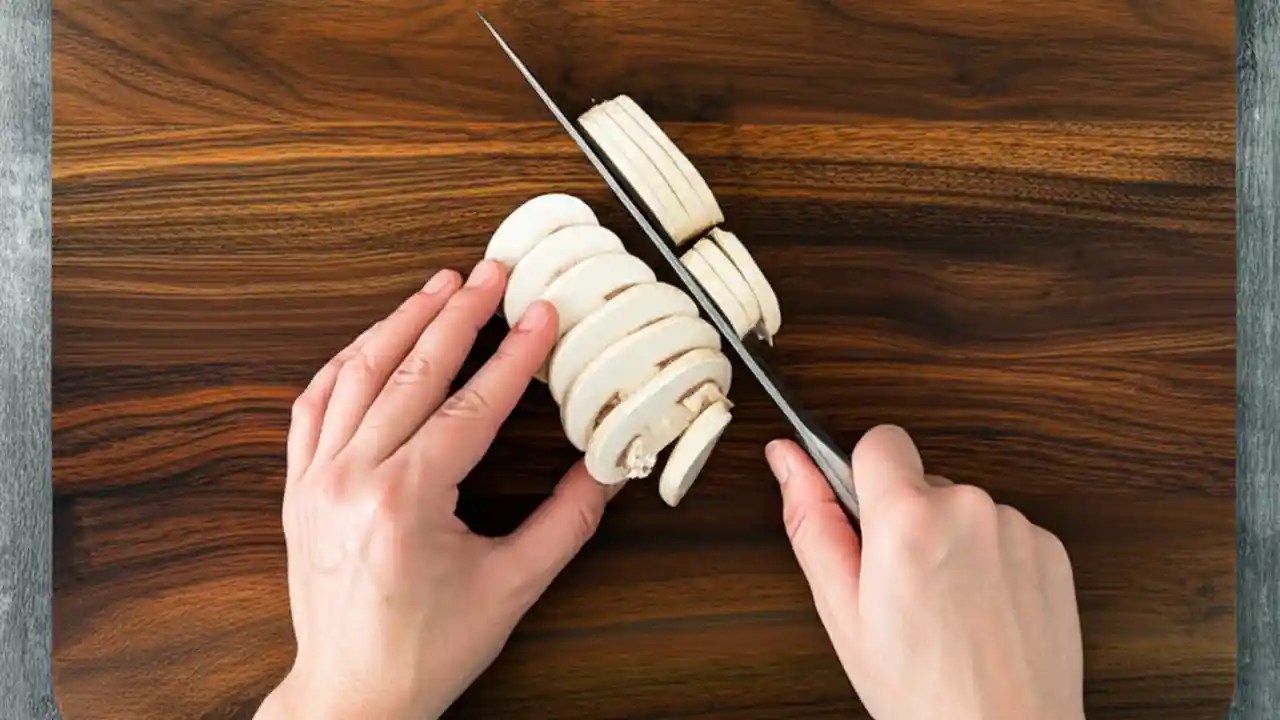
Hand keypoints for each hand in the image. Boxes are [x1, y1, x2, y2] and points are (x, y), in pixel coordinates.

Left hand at [256, 260, 615, 719]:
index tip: (542, 313)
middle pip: (413, 372)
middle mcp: (353, 478)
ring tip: (438, 286)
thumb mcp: (513, 587)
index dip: (516, 354)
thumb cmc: (427, 650)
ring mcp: (316, 479)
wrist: (352, 696)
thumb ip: (566, 523)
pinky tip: (372, 341)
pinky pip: (313, 405)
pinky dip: (344, 363)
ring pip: (356, 375)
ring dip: (400, 323)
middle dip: (459, 314)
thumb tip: (606, 471)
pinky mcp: (297, 487)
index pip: (473, 404)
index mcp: (407, 500)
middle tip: (492, 273)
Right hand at [766, 425, 1083, 719]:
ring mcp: (1016, 527)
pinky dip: (991, 562)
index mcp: (908, 520)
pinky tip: (982, 611)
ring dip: (951, 543)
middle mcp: (969, 509)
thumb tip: (786, 457)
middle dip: (907, 521)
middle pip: (922, 481)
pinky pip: (1003, 532)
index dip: (865, 477)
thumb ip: (811, 520)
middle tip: (904, 590)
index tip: (866, 517)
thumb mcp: (842, 610)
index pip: (880, 440)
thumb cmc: (921, 689)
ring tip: (949, 610)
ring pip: (963, 509)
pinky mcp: (1051, 548)